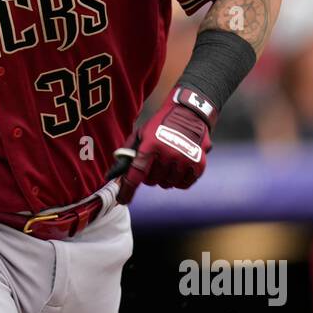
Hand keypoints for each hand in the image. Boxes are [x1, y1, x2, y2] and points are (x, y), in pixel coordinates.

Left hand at [110, 86, 215, 203]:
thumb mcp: (141, 132)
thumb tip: (114, 173)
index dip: (128, 189)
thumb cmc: (161, 124)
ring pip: (168, 184)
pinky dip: (179, 181)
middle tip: (153, 165)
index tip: (122, 200)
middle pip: (152, 181)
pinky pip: (183, 185)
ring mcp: (185, 159)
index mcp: (151, 144)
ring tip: (167, 163)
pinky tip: (178, 169)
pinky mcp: (198, 164)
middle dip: (149, 177)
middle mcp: (168, 152)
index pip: (137, 173)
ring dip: (164, 178)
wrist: (189, 112)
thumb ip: (128, 152)